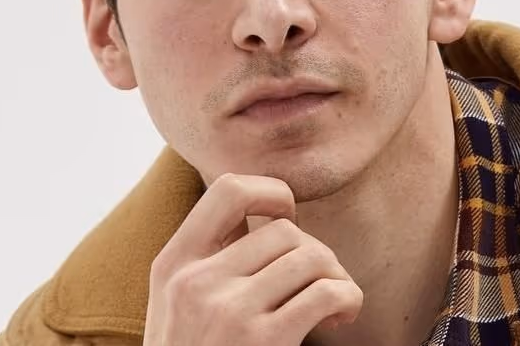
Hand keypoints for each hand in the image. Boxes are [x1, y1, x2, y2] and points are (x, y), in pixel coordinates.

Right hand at [141, 173, 362, 345]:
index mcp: (173, 263)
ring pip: (308, 256)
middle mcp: (196, 280)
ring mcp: (228, 311)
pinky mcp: (262, 342)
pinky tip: (342, 315)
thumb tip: (270, 218)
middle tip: (320, 278)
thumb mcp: (177, 305)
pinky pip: (324, 293)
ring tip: (334, 299)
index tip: (287, 216)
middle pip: (282, 230)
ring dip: (334, 274)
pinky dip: (347, 297)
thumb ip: (207, 261)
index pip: (228, 189)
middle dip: (314, 249)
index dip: (270, 192)